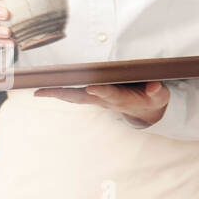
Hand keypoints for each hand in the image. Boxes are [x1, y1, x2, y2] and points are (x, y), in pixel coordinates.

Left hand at [34, 79, 169, 125]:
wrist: (146, 111)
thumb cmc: (151, 98)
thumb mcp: (159, 95)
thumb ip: (156, 91)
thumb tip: (153, 87)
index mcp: (122, 98)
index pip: (110, 94)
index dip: (101, 91)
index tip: (91, 87)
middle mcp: (105, 100)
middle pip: (82, 97)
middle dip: (65, 94)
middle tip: (46, 91)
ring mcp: (97, 99)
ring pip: (74, 97)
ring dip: (57, 94)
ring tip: (38, 91)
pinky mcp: (93, 96)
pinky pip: (72, 94)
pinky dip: (58, 92)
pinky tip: (43, 90)